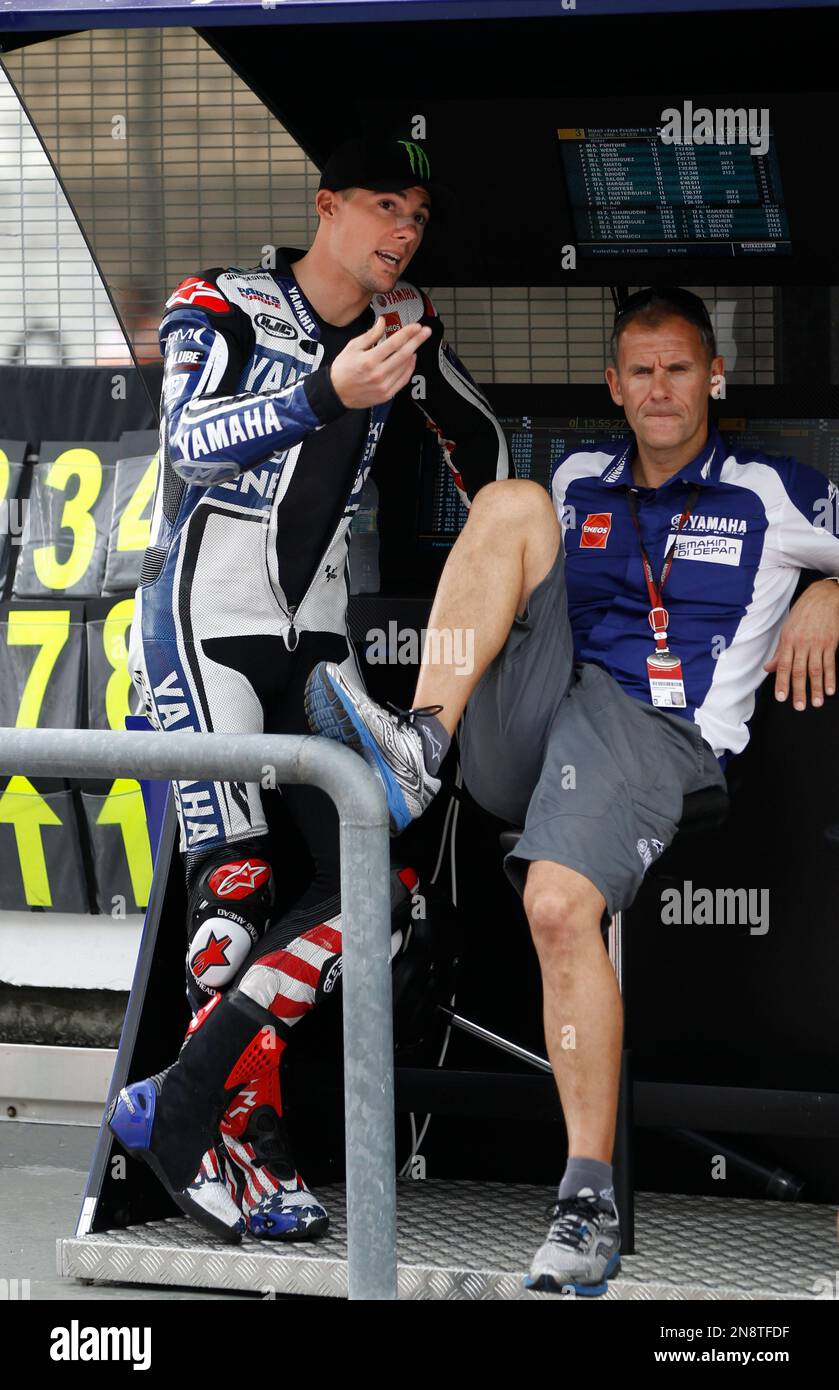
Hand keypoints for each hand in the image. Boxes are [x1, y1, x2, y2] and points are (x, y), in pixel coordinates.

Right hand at [329, 316, 430, 408]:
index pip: (394, 343)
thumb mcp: (352, 347)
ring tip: (416, 343)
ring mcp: (384, 386)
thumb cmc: (342, 370)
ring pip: (405, 367)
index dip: (408, 333)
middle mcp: (378, 374)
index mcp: (369, 360)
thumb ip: (370, 335)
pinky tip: (411, 359)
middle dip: (417, 341)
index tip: (416, 327)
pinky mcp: (386, 394)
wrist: (336, 393)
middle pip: (404, 354)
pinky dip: (409, 368)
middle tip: (426, 332)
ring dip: (413, 353)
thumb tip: (382, 322)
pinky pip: (403, 380)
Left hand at [764, 578, 838, 708]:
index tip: (781, 697)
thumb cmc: (803, 613)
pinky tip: (829, 689)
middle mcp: (802, 643)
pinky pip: (830, 663)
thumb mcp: (787, 629)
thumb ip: (779, 651)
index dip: (782, 683)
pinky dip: (830, 678)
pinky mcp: (831, 642)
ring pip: (816, 670)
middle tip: (799, 706)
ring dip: (816, 688)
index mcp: (788, 640)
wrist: (823, 597)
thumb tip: (769, 668)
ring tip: (816, 702)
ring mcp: (818, 643)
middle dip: (799, 690)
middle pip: (799, 670)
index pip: (783, 665)